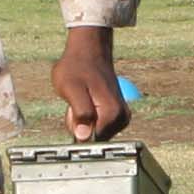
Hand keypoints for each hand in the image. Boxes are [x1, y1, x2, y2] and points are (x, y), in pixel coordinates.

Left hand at [54, 27, 129, 141]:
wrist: (89, 50)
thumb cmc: (77, 67)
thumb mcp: (71, 88)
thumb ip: (80, 113)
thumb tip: (83, 137)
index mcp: (112, 114)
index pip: (91, 142)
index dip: (77, 131)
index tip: (72, 114)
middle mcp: (122, 118)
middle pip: (93, 139)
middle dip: (80, 126)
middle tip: (75, 102)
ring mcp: (122, 117)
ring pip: (95, 133)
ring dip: (83, 121)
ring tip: (81, 99)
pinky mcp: (119, 115)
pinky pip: (99, 126)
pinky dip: (89, 118)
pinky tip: (87, 101)